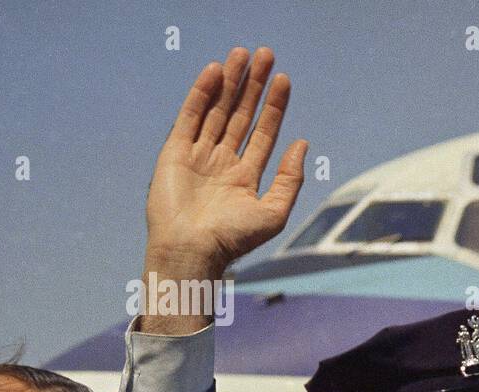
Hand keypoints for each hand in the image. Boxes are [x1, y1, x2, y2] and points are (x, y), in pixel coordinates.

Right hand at [145, 47, 306, 277]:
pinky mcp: (175, 151)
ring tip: (243, 54)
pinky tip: (216, 72)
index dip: (274, 106)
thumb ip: (290, 179)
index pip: (263, 132)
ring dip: (230, 82)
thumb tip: (303, 144)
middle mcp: (222, 162)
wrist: (193, 250)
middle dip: (253, 85)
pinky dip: (202, 93)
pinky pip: (191, 115)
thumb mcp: (273, 212)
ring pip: (217, 109)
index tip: (284, 80)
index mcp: (245, 177)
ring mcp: (198, 155)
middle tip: (266, 55)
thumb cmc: (233, 240)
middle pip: (241, 114)